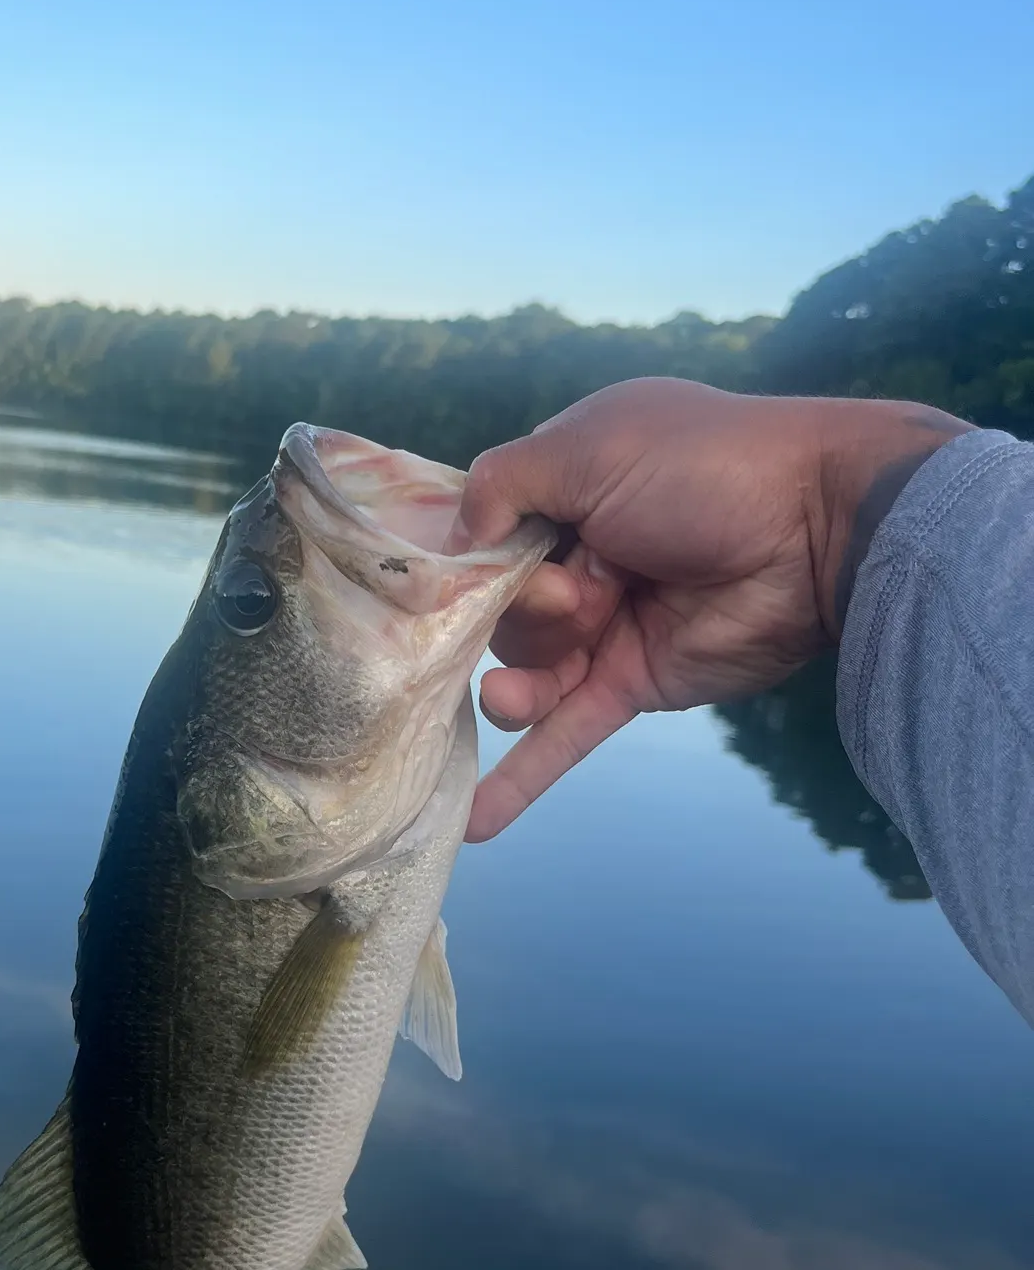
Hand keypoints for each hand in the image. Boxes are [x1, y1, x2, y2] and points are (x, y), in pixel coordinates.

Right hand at [447, 378, 971, 840]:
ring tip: (518, 695)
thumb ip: (501, 483)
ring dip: (513, 687)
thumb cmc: (701, 468)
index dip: (464, 560)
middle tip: (575, 595)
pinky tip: (475, 823)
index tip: (451, 577)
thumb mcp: (587, 448)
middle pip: (498, 610)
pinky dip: (522, 779)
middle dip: (519, 611)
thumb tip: (457, 544)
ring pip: (524, 672)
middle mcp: (577, 558)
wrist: (820, 525)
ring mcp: (605, 626)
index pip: (483, 535)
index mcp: (563, 491)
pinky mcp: (635, 684)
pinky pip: (567, 732)